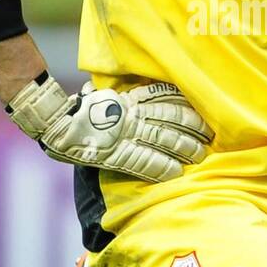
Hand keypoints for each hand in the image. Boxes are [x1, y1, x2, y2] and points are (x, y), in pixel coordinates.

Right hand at [5, 74, 213, 180]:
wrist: (55, 122)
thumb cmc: (79, 109)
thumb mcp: (105, 94)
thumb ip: (124, 96)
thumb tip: (137, 94)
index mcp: (130, 99)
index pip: (165, 98)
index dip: (187, 106)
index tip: (204, 111)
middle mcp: (132, 114)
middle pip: (171, 118)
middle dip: (194, 128)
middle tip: (212, 135)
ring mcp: (125, 134)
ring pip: (164, 139)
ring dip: (185, 148)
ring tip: (201, 155)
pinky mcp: (117, 153)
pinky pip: (145, 161)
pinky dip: (162, 167)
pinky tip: (176, 173)